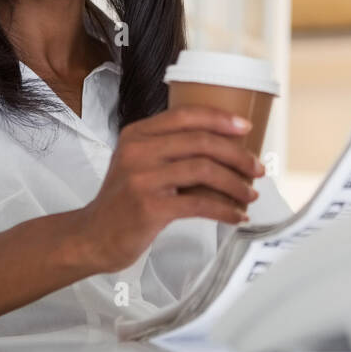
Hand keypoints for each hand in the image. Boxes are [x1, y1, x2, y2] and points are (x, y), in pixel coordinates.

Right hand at [76, 105, 266, 272]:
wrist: (93, 236)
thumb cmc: (125, 200)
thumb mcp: (139, 163)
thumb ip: (171, 149)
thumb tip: (227, 146)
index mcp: (137, 134)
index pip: (186, 114)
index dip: (221, 118)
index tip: (247, 127)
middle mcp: (137, 150)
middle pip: (201, 142)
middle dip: (237, 154)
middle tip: (257, 168)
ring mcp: (142, 178)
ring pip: (204, 170)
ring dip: (235, 183)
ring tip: (251, 194)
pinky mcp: (150, 207)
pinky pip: (199, 203)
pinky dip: (225, 209)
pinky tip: (236, 216)